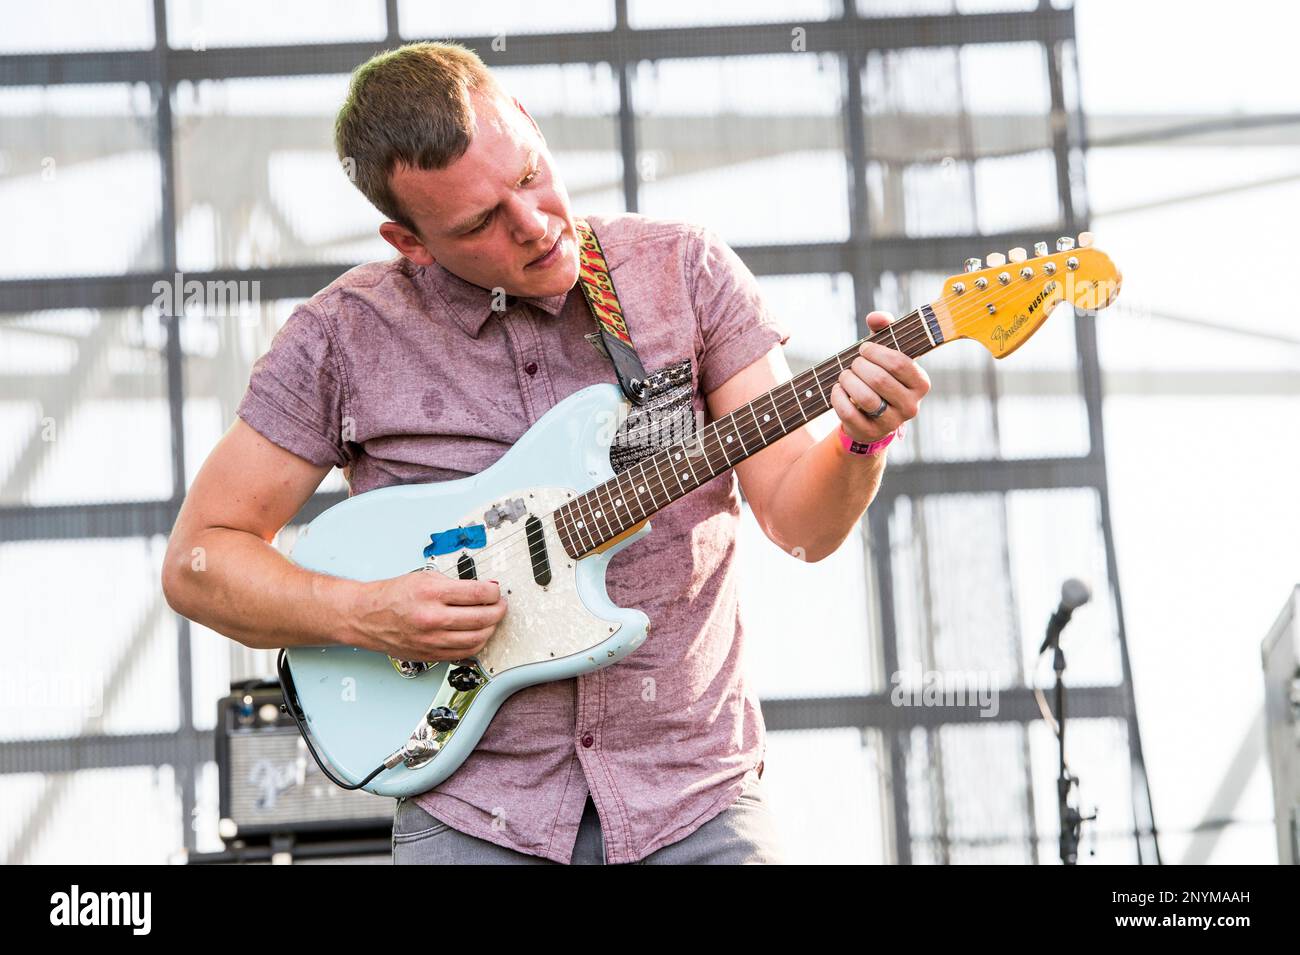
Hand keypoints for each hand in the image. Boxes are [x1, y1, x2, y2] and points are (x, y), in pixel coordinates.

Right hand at [345, 571, 506, 661]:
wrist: (366, 616)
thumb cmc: (393, 595)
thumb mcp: (425, 577)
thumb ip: (455, 584)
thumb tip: (483, 590)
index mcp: (432, 593)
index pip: (478, 594)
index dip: (494, 592)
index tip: (496, 590)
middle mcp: (433, 618)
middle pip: (482, 618)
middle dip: (498, 610)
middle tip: (500, 605)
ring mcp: (432, 639)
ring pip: (477, 639)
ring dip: (491, 629)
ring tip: (491, 620)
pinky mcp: (431, 654)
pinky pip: (464, 653)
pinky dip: (477, 644)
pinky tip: (478, 634)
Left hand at [830, 310, 930, 444]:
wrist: (872, 417)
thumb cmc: (881, 377)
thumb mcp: (886, 353)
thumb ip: (885, 329)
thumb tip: (876, 317)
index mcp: (921, 383)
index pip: (899, 363)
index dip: (876, 352)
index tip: (864, 348)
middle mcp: (911, 406)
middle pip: (880, 379)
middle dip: (859, 366)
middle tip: (853, 363)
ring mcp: (891, 423)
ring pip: (865, 397)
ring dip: (848, 380)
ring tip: (844, 375)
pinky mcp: (870, 433)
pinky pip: (849, 412)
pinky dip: (838, 397)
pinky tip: (838, 389)